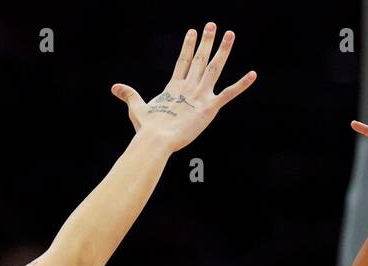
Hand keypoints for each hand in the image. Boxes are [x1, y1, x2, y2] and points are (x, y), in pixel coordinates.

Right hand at [112, 23, 255, 153]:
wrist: (157, 139)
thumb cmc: (147, 128)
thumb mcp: (137, 109)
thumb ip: (129, 95)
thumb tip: (114, 87)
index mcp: (174, 87)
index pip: (183, 61)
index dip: (188, 46)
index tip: (192, 31)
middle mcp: (189, 87)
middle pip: (200, 59)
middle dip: (206, 41)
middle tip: (212, 25)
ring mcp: (200, 96)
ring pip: (215, 68)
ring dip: (223, 50)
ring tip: (230, 34)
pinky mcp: (210, 108)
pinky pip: (229, 94)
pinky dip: (242, 85)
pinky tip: (253, 74)